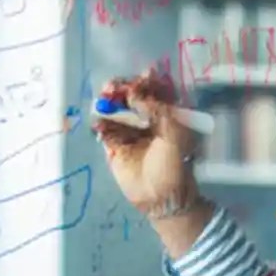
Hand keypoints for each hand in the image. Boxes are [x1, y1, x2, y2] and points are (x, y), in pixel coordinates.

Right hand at [94, 68, 200, 216]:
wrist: (162, 197)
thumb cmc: (175, 164)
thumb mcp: (173, 133)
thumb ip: (155, 109)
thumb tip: (133, 93)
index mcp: (167, 114)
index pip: (154, 89)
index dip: (144, 81)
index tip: (139, 79)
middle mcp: (147, 119)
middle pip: (130, 95)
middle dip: (121, 88)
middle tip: (113, 87)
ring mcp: (130, 131)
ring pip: (115, 109)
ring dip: (108, 101)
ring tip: (104, 100)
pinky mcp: (114, 145)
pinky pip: (104, 128)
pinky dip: (99, 122)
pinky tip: (99, 122)